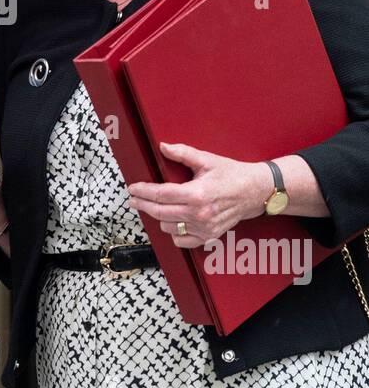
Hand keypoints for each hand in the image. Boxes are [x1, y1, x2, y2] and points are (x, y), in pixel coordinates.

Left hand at [127, 141, 270, 247]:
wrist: (255, 191)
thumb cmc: (232, 174)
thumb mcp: (207, 160)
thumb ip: (183, 153)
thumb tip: (163, 146)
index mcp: (197, 194)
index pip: (160, 195)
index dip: (143, 191)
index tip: (133, 188)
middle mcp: (199, 213)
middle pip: (160, 213)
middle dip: (143, 205)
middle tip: (134, 199)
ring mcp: (204, 227)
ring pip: (168, 227)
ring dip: (159, 217)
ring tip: (156, 207)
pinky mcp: (209, 236)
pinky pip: (182, 240)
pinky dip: (174, 233)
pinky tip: (172, 222)